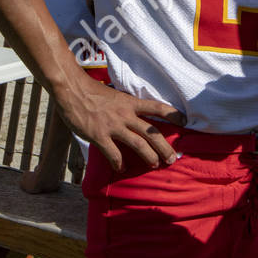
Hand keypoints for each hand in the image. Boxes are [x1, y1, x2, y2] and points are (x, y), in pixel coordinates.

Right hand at [53, 73, 184, 171]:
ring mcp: (113, 125)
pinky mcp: (99, 136)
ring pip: (138, 144)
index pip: (156, 107)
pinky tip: (120, 167)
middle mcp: (125, 114)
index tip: (185, 121)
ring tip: (154, 165)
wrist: (71, 89)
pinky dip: (119, 163)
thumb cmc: (91, 92)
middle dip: (165, 147)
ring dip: (149, 157)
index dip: (172, 114)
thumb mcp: (114, 96)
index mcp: (130, 102)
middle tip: (172, 159)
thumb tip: (133, 117)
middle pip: (152, 132)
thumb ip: (125, 107)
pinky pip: (114, 154)